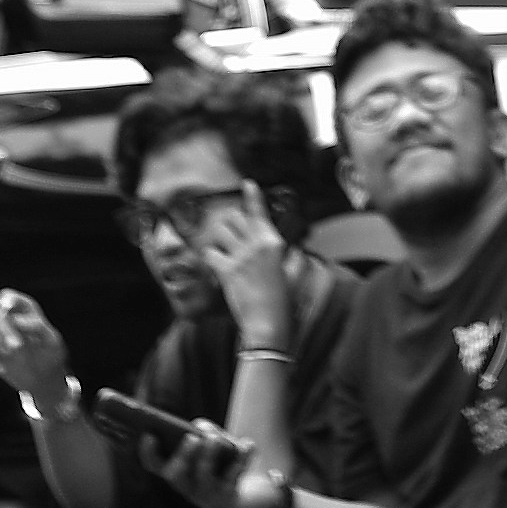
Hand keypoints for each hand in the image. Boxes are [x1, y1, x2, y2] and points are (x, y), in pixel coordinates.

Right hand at [0, 289, 70, 407]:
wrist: (45, 380)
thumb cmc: (51, 355)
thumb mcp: (52, 341)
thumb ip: (37, 327)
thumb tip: (15, 320)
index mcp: (26, 313)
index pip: (13, 299)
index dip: (9, 298)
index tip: (6, 305)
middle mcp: (9, 321)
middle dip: (6, 328)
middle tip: (18, 346)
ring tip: (9, 352)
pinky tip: (2, 369)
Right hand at [157, 417, 255, 507]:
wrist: (230, 498)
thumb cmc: (212, 463)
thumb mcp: (205, 447)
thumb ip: (204, 432)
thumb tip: (206, 431)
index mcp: (175, 472)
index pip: (153, 465)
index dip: (148, 452)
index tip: (150, 435)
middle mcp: (186, 485)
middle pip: (175, 475)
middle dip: (183, 455)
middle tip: (192, 437)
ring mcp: (206, 492)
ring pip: (204, 475)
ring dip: (210, 454)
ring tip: (215, 437)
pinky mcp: (227, 494)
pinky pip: (234, 476)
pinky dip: (243, 458)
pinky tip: (248, 444)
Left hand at [195, 183, 293, 338]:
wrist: (267, 325)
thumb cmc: (284, 303)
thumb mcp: (297, 277)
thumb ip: (296, 258)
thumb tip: (295, 250)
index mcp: (274, 244)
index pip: (260, 213)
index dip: (252, 196)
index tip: (247, 183)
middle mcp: (256, 245)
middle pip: (235, 218)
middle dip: (230, 221)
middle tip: (231, 230)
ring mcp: (240, 257)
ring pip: (220, 231)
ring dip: (219, 236)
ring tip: (223, 246)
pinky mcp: (226, 271)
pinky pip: (210, 253)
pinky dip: (210, 256)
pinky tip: (215, 264)